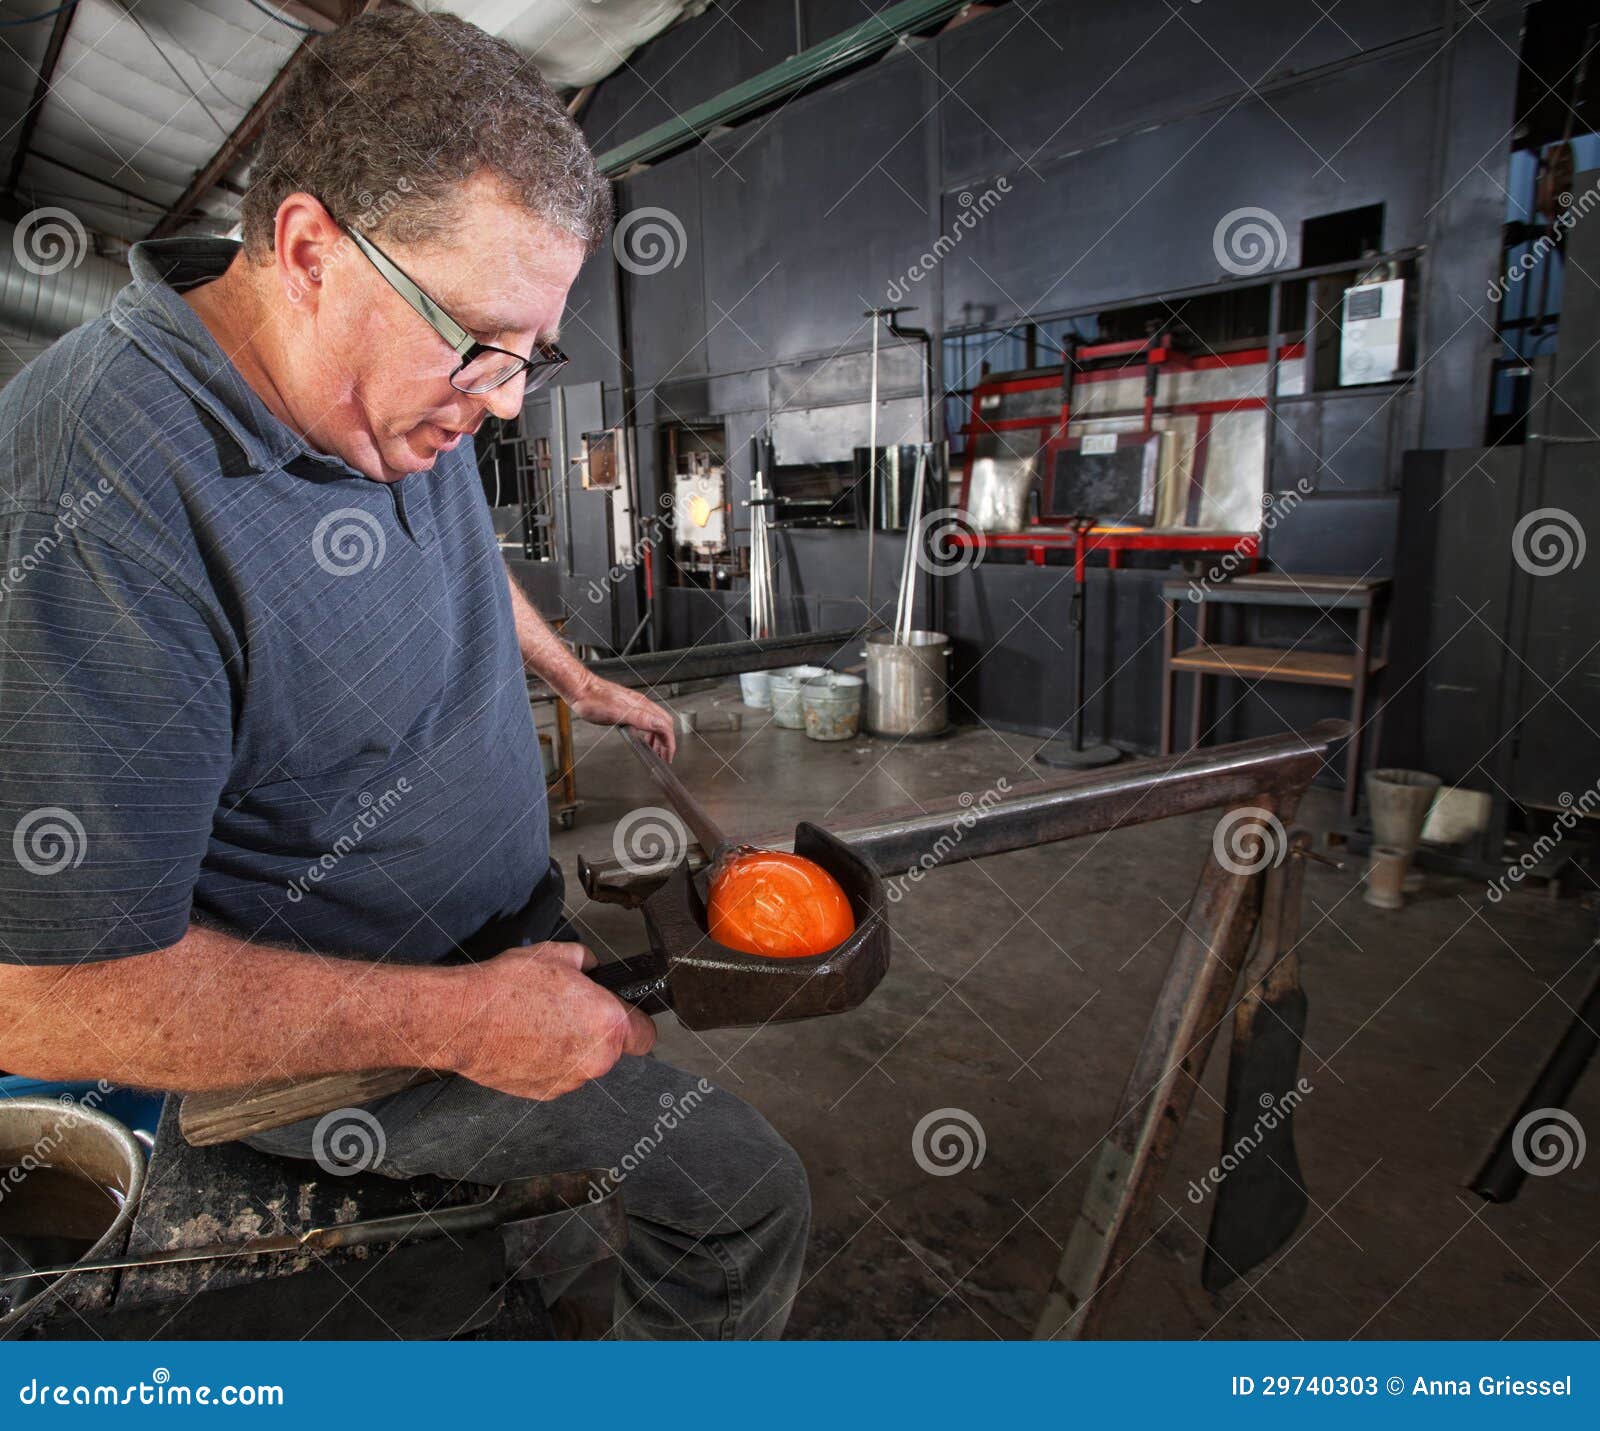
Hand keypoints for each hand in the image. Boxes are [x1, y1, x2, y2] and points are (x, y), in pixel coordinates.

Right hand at [449, 941, 655, 1100]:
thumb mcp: (558, 955)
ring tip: (540, 1023)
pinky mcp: (544, 1093)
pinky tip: (527, 1040)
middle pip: (612, 1050)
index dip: (635, 1023)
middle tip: (568, 1010)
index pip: (646, 1036)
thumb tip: (592, 968)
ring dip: (571, 1048)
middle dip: (596, 1032)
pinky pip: (559, 1075)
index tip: (622, 1016)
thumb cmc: (509, 988)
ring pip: (583, 1064)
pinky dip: (549, 1062)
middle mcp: (595, 1060)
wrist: (465, 1020)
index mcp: (608, 1025)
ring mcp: (569, 1081)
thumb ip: (587, 962)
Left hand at [567, 675, 676, 760]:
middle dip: (667, 742)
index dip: (669, 743)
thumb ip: (641, 719)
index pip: (665, 726)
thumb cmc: (592, 700)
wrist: (580, 688)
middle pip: (664, 723)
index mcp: (642, 707)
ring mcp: (635, 704)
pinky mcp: (627, 706)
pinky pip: (645, 719)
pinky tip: (641, 736)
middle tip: (663, 756)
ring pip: (656, 721)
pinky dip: (649, 731)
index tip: (668, 756)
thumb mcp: (617, 713)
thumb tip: (661, 725)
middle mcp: (641, 704)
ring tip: (654, 749)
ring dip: (658, 737)